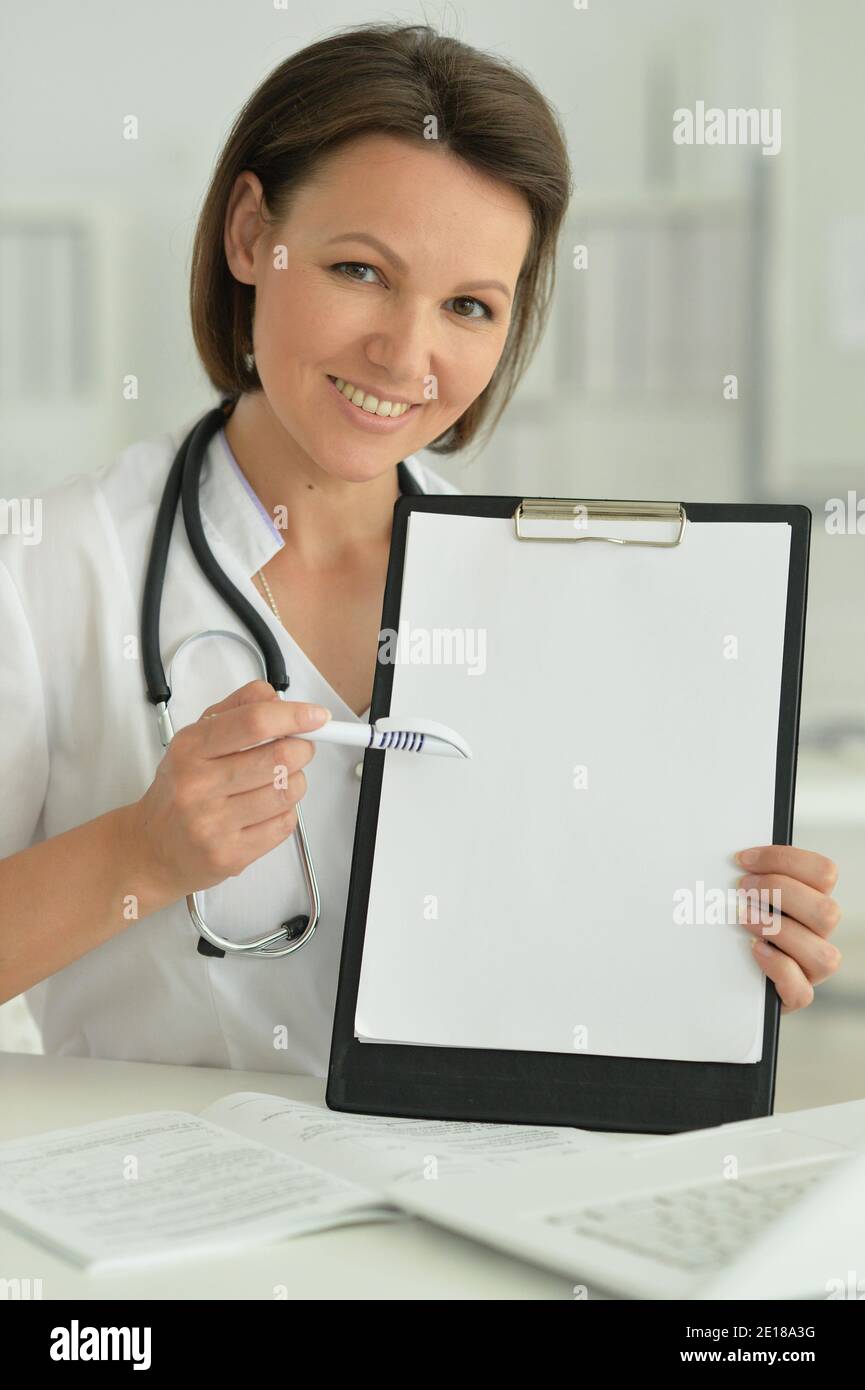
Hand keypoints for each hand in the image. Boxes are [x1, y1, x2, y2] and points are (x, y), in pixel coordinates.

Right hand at [131, 680, 330, 901]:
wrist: (151, 849)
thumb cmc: (179, 790)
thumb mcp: (195, 740)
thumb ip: (237, 710)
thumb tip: (276, 699)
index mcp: (190, 749)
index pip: (253, 722)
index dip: (294, 716)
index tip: (316, 716)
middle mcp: (198, 785)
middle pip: (279, 756)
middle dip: (302, 748)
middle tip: (299, 748)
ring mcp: (213, 824)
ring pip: (287, 791)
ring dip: (296, 782)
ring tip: (279, 781)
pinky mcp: (230, 855)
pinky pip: (284, 825)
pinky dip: (286, 813)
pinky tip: (266, 810)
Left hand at [735, 844, 841, 1012]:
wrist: (726, 974)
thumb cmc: (734, 926)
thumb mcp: (744, 894)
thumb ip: (748, 876)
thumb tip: (732, 858)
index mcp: (811, 902)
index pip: (823, 873)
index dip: (785, 860)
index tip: (744, 859)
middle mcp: (817, 935)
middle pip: (828, 911)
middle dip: (780, 892)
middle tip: (743, 888)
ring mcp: (809, 969)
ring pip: (824, 955)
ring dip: (780, 931)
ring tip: (744, 919)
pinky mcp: (794, 995)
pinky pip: (802, 991)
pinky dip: (778, 968)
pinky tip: (755, 951)